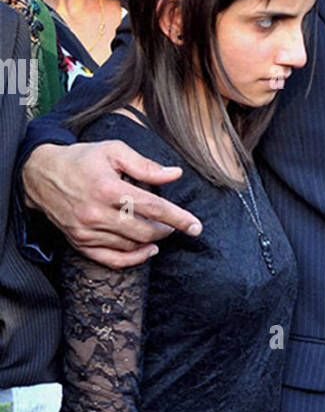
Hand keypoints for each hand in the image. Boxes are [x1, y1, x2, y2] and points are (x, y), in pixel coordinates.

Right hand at [22, 141, 202, 269]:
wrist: (39, 174)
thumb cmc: (81, 159)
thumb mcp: (113, 151)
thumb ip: (145, 165)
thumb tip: (175, 174)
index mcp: (108, 188)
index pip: (152, 207)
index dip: (178, 218)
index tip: (196, 226)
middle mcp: (96, 213)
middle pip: (144, 231)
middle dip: (166, 230)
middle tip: (174, 224)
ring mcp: (86, 231)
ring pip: (130, 245)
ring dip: (151, 241)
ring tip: (160, 231)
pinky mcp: (79, 242)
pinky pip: (111, 260)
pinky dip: (133, 259)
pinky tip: (147, 250)